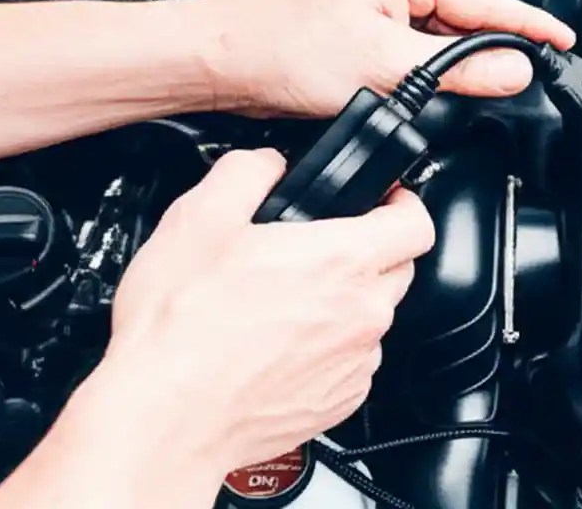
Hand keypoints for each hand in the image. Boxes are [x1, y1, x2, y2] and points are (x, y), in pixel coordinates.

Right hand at [80, 149, 433, 482]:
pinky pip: (353, 362)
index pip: (417, 222)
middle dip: (371, 251)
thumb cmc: (181, 328)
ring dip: (346, 304)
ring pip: (374, 318)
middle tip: (320, 249)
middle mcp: (362, 315)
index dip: (403, 202)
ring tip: (286, 303)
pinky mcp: (340, 402)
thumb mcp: (199, 217)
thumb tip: (267, 164)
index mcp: (341, 262)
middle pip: (399, 269)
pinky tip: (279, 346)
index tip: (385, 200)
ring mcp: (355, 363)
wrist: (164, 417)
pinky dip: (329, 349)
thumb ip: (247, 172)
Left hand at [206, 0, 575, 115]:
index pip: (487, 0)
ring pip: (441, 40)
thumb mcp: (384, 65)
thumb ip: (455, 70)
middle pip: (468, 20)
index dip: (529, 26)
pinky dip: (421, 72)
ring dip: (444, 69)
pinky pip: (416, 49)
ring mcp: (382, 1)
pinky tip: (408, 91)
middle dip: (483, 55)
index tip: (563, 41)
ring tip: (420, 91)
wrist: (228, 62)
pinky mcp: (369, 27)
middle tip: (501, 88)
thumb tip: (510, 69)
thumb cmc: (284, 47)